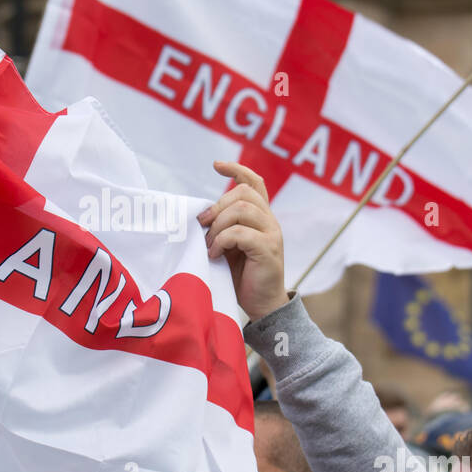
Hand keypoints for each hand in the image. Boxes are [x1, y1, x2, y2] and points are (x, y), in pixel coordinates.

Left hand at [198, 162, 289, 320]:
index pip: (254, 183)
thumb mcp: (229, 246)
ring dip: (218, 226)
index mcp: (261, 217)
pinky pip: (241, 233)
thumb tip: (200, 215)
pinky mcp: (268, 249)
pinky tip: (215, 255)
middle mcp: (270, 221)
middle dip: (217, 206)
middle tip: (202, 225)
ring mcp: (272, 234)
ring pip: (241, 210)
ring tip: (209, 245)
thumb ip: (223, 228)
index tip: (216, 165)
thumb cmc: (243, 277)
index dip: (236, 169)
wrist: (263, 305)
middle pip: (243, 194)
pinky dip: (222, 241)